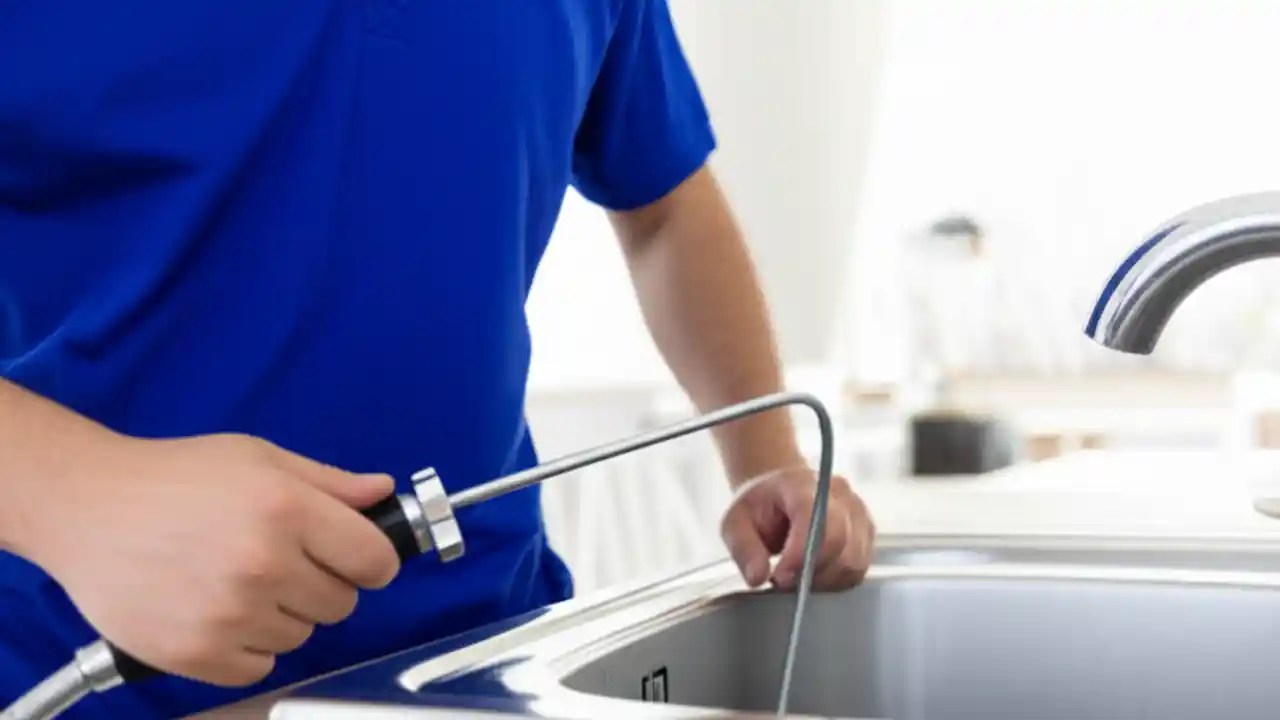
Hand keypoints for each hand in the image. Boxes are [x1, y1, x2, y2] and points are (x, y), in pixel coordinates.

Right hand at [25, 433, 399, 686]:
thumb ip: (329, 482)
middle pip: (342, 603)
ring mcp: (229, 615)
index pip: (375, 561)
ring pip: (302, 635)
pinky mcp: (196, 654)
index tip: (355, 557)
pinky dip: (248, 646)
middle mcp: (263, 565)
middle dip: (323, 582)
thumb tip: (383, 492)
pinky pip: (260, 666)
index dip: (372, 559)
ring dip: (283, 614)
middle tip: (281, 559)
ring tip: (238, 579)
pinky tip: (219, 610)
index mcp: (287, 510)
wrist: (87, 508)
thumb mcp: (260, 458)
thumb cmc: (174, 478)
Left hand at [720, 467, 873, 591]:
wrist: (780, 493)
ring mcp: (858, 513)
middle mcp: (839, 495)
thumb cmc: (760, 506)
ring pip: (852, 561)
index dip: (800, 554)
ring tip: (797, 577)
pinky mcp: (866, 535)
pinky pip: (858, 570)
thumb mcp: (735, 522)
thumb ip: (743, 549)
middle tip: (783, 580)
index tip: (778, 577)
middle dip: (810, 572)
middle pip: (840, 542)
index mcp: (803, 484)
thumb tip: (758, 578)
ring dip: (823, 580)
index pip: (815, 518)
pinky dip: (835, 582)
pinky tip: (814, 576)